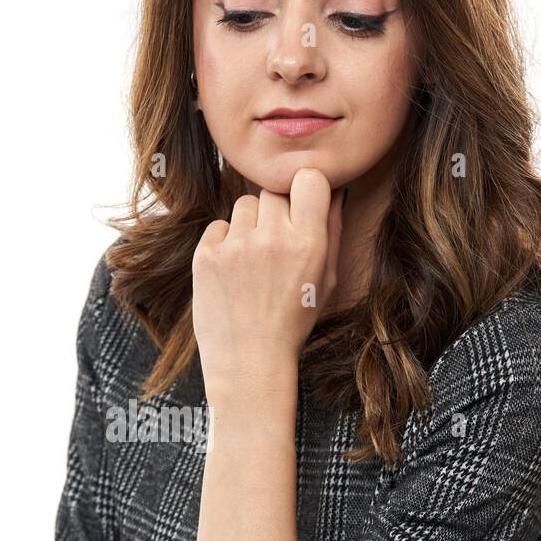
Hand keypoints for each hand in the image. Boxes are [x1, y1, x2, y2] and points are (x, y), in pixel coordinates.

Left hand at [191, 167, 343, 401]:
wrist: (249, 362)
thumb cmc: (293, 323)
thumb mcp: (326, 282)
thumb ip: (331, 232)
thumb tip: (335, 190)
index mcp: (308, 244)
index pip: (308, 178)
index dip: (305, 189)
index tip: (301, 205)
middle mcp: (272, 239)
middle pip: (273, 192)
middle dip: (276, 212)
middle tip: (275, 247)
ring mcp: (236, 246)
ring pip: (244, 205)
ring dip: (249, 225)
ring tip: (253, 262)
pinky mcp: (206, 256)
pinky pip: (218, 226)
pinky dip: (224, 243)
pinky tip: (233, 273)